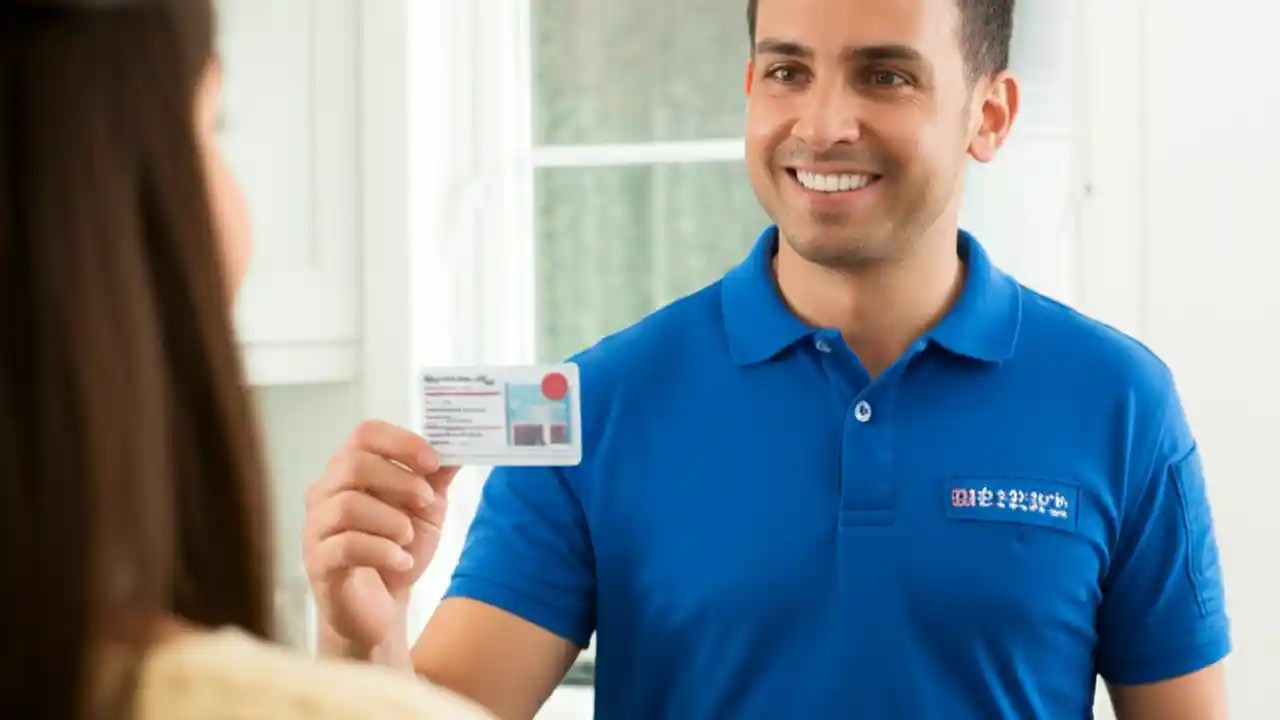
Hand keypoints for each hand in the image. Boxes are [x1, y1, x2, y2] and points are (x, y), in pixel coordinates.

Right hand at [303, 420, 458, 656]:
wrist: (381, 607)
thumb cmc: (399, 549)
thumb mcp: (427, 510)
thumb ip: (437, 478)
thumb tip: (460, 446)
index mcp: (349, 470)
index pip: (365, 434)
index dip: (401, 442)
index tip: (433, 462)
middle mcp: (324, 493)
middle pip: (353, 464)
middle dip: (399, 480)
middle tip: (427, 501)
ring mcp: (316, 527)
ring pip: (346, 505)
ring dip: (390, 519)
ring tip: (409, 537)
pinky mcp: (318, 562)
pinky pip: (346, 546)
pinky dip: (383, 551)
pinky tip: (402, 561)